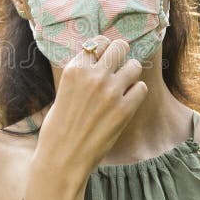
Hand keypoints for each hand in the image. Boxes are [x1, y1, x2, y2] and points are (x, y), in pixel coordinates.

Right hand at [32, 35, 146, 179]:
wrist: (63, 157)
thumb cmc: (59, 128)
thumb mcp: (63, 92)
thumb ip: (81, 75)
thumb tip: (99, 61)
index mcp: (74, 70)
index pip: (98, 42)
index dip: (104, 49)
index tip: (105, 57)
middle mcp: (93, 76)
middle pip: (119, 46)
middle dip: (121, 55)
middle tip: (120, 66)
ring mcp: (110, 92)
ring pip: (134, 66)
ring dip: (131, 74)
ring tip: (124, 86)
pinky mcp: (124, 109)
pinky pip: (141, 88)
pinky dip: (136, 93)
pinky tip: (126, 102)